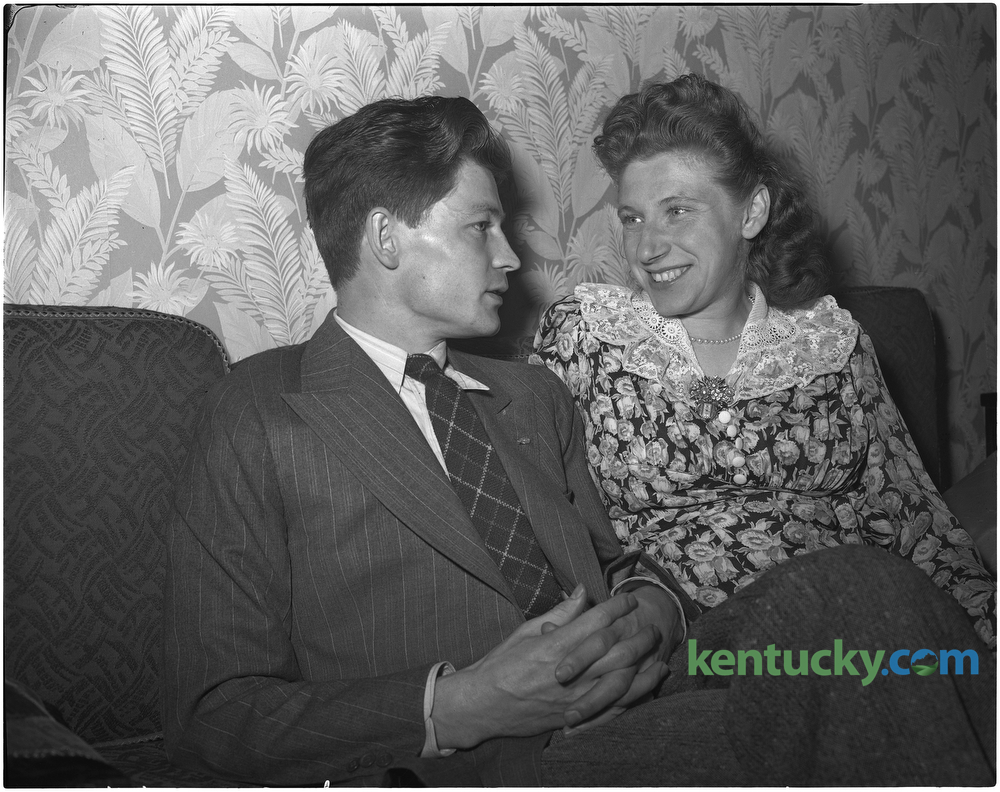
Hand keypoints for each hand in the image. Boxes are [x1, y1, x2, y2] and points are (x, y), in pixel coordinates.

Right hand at [431, 585, 663, 748]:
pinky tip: (648, 683)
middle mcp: (570, 673)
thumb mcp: (526, 632)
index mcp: (555, 646)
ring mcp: (575, 698)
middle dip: (639, 635)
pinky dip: (636, 695)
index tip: (630, 600)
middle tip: (652, 625)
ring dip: (644, 665)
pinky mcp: (576, 716)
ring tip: (658, 652)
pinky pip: (614, 707)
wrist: (483, 705)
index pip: (597, 622)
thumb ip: (559, 614)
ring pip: (622, 680)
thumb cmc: (501, 664)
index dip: (618, 608)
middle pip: (617, 651)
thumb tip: (583, 592)